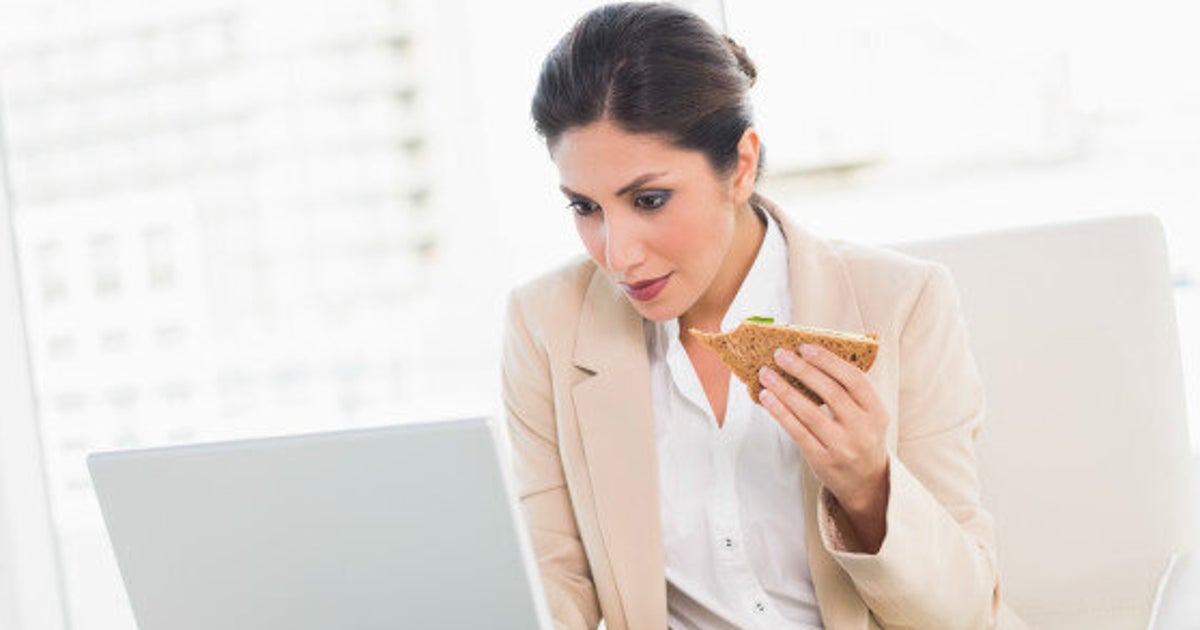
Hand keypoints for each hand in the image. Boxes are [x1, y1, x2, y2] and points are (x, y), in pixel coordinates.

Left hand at [757, 343, 890, 549]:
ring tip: (767, 373)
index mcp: (877, 412)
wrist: (866, 482)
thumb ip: (848, 391)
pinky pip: (797, 431)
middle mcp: (863, 429)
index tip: (805, 347)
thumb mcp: (867, 415)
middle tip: (780, 354)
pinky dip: (780, 412)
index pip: (854, 379)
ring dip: (784, 389)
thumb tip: (808, 358)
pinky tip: (767, 397)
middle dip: (802, 370)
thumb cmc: (860, 438)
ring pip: (809, 412)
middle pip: (830, 392)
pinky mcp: (822, 460)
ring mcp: (843, 447)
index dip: (828, 361)